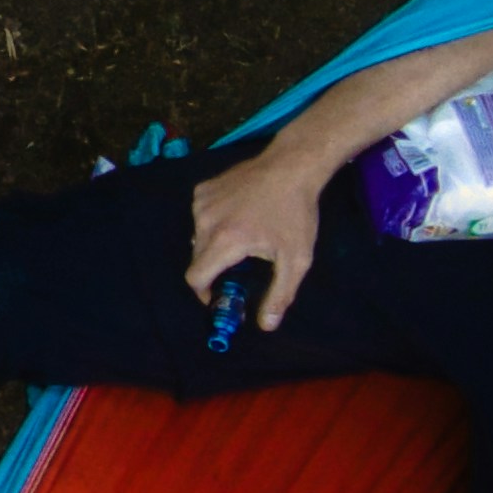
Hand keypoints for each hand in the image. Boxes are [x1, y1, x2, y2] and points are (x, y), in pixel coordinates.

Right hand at [182, 132, 336, 340]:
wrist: (292, 165)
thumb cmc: (296, 213)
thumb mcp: (296, 259)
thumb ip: (279, 295)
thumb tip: (266, 326)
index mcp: (225, 241)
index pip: (195, 277)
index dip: (203, 294)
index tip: (219, 296)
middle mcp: (205, 221)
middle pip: (198, 259)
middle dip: (215, 269)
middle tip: (241, 267)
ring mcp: (201, 202)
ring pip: (197, 237)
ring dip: (213, 245)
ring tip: (244, 236)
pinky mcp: (203, 188)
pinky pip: (200, 216)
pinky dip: (212, 223)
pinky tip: (237, 215)